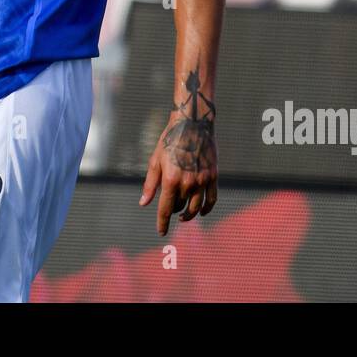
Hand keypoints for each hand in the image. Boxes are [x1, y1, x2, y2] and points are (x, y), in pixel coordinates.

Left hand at [139, 98, 218, 235]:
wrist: (193, 124)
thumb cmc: (170, 141)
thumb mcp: (155, 161)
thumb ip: (150, 184)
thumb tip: (144, 203)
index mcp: (170, 179)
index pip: (165, 209)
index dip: (162, 223)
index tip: (161, 232)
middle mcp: (187, 182)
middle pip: (180, 207)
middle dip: (173, 211)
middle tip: (171, 210)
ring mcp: (202, 180)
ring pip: (196, 207)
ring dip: (189, 215)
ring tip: (184, 216)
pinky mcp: (213, 176)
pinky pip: (211, 199)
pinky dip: (207, 209)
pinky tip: (202, 212)